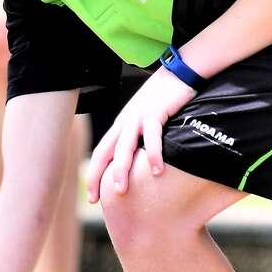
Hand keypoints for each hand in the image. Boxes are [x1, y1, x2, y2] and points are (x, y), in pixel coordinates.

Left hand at [86, 67, 195, 200]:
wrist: (178, 73)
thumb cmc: (164, 98)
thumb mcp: (146, 118)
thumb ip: (140, 136)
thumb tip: (141, 162)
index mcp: (121, 125)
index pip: (102, 152)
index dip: (94, 174)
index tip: (93, 196)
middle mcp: (125, 122)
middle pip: (106, 152)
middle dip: (98, 176)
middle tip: (97, 199)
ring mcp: (138, 117)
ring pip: (124, 146)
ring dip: (121, 169)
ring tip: (121, 190)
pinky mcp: (155, 112)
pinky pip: (152, 136)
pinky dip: (153, 154)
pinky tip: (156, 171)